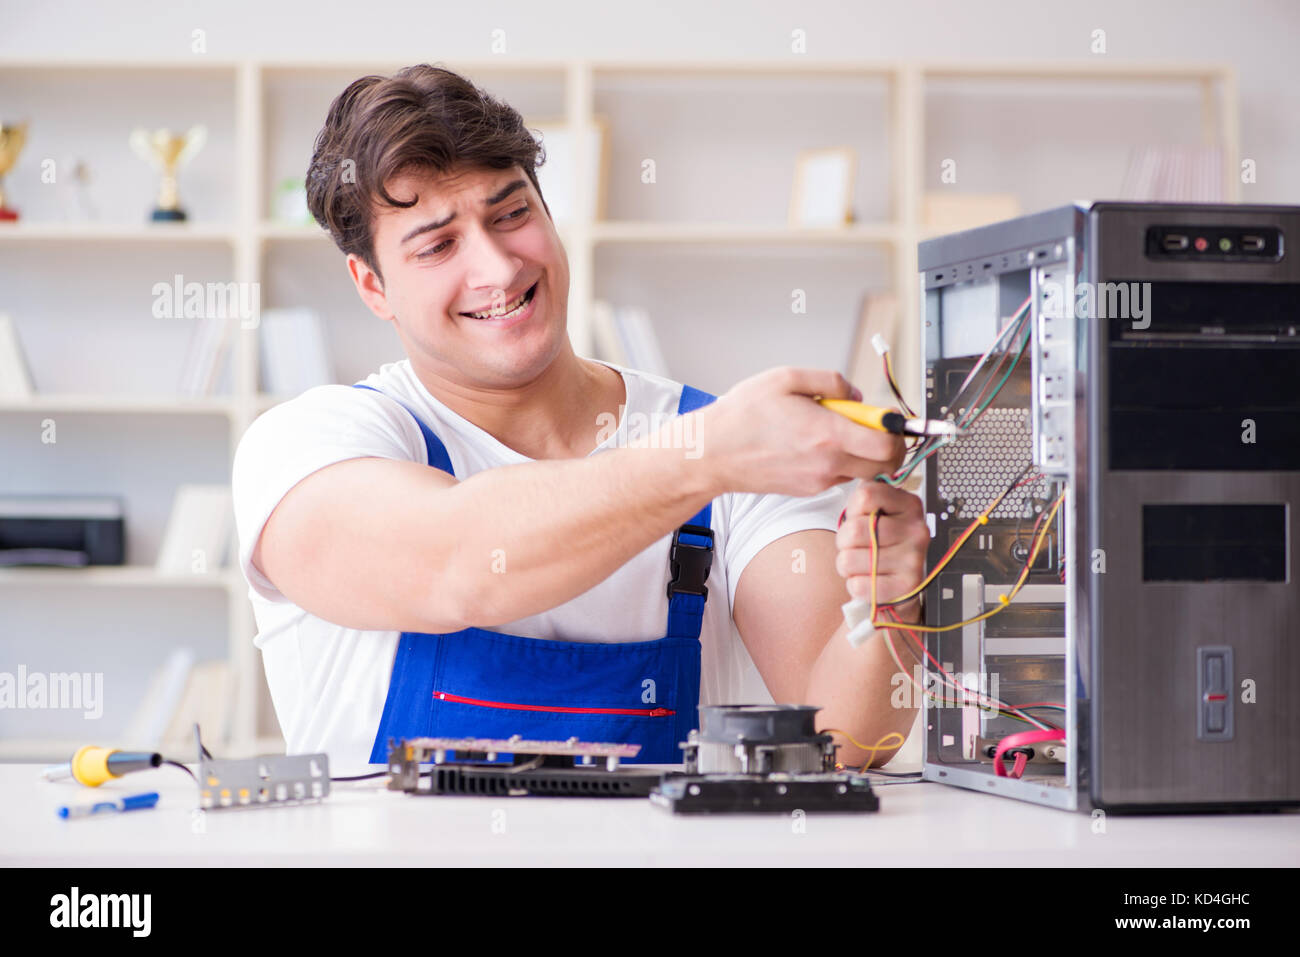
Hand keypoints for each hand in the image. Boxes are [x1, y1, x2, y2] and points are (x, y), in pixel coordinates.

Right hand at [688, 367, 904, 496]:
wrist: (712, 453)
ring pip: (861, 470)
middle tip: (870, 424)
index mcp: (828, 434)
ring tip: (829, 429)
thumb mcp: (786, 378)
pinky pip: (838, 475)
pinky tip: (811, 443)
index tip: (890, 418)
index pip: (888, 445)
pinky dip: (837, 460)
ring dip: (859, 451)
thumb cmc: (743, 415)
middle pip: (884, 465)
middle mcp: (828, 464)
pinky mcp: (808, 490)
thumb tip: (857, 395)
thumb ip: (831, 381)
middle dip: (886, 445)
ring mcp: (818, 481)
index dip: (898, 432)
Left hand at [835, 480, 928, 622]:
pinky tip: (868, 580)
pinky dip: (855, 585)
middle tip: (856, 546)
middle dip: (843, 541)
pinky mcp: (905, 587)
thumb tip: (859, 481)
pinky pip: (857, 585)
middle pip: (854, 530)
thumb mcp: (878, 512)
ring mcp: (913, 560)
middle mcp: (917, 531)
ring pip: (849, 559)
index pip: (865, 495)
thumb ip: (868, 496)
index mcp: (910, 505)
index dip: (853, 509)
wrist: (900, 583)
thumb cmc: (882, 543)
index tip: (861, 518)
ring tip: (862, 564)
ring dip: (846, 565)